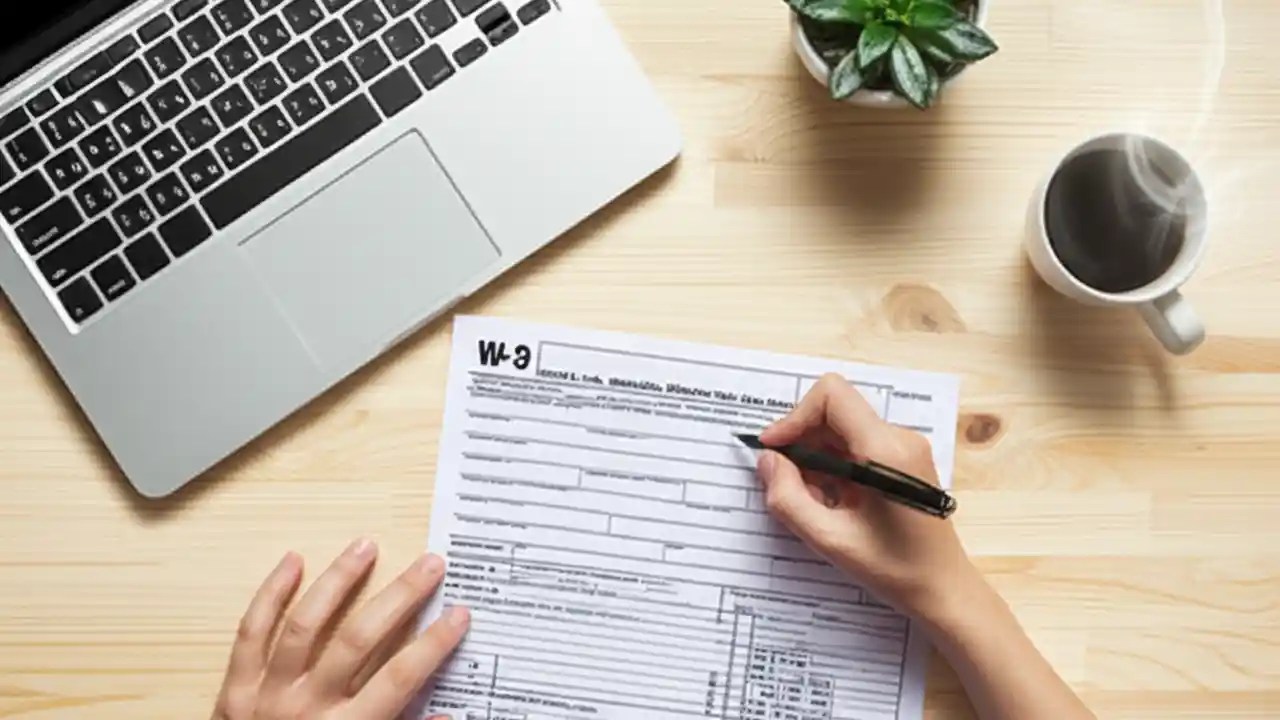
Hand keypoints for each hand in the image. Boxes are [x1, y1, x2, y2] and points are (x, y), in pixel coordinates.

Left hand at [212, 539, 468, 719]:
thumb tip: (446, 715)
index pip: (400, 679)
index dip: (432, 644)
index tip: (459, 614)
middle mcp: (308, 708)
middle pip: (359, 640)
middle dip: (399, 597)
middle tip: (428, 565)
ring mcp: (267, 695)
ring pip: (306, 625)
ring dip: (338, 581)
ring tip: (365, 546)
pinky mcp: (235, 689)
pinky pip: (251, 633)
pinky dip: (270, 595)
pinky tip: (292, 562)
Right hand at [756, 374, 976, 621]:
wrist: (943, 588)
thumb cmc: (895, 569)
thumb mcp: (830, 539)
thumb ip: (788, 498)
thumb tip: (767, 461)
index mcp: (886, 451)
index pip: (832, 395)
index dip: (794, 416)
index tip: (773, 449)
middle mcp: (899, 439)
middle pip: (834, 411)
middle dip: (801, 440)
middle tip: (784, 482)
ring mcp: (904, 447)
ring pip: (841, 429)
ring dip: (815, 456)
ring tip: (811, 500)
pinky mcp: (902, 459)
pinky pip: (856, 445)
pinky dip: (833, 465)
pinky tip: (831, 501)